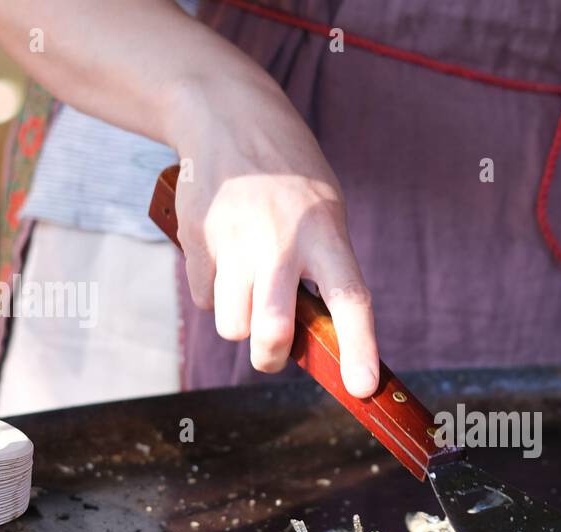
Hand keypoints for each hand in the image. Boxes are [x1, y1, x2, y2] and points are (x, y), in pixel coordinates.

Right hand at [168, 74, 378, 396]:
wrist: (226, 115)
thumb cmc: (290, 178)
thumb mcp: (325, 211)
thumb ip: (324, 269)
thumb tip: (315, 339)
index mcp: (325, 233)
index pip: (350, 300)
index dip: (359, 349)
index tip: (363, 387)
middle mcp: (280, 242)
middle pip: (271, 332)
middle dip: (271, 356)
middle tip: (274, 352)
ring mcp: (234, 242)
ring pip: (231, 325)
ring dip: (240, 323)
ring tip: (248, 292)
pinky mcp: (197, 242)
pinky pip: (205, 299)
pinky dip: (215, 293)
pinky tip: (224, 255)